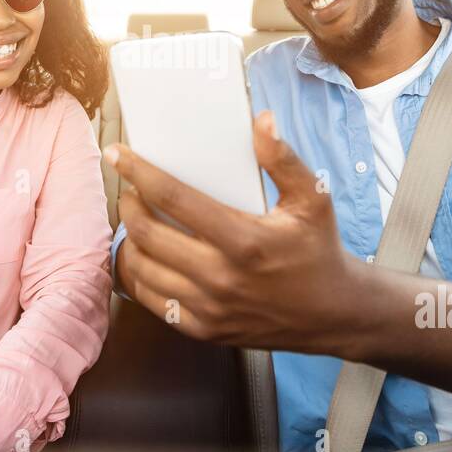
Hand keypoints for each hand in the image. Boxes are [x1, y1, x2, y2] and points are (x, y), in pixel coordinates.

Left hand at [106, 110, 364, 355]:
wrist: (333, 313)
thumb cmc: (319, 248)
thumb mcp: (313, 198)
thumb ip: (284, 159)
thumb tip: (261, 120)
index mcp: (244, 241)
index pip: (174, 198)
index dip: (139, 172)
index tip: (118, 154)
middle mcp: (221, 277)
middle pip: (148, 234)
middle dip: (128, 204)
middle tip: (128, 189)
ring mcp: (209, 308)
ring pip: (143, 269)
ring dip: (129, 239)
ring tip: (134, 220)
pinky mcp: (204, 330)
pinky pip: (153, 301)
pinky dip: (140, 275)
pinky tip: (145, 256)